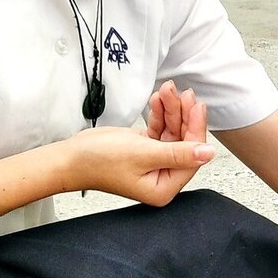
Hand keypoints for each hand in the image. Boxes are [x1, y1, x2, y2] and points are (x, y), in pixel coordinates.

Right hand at [68, 80, 212, 205]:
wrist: (70, 157)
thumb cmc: (98, 162)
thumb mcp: (143, 154)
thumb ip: (178, 153)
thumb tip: (208, 153)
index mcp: (164, 186)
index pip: (191, 156)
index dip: (195, 129)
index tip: (197, 107)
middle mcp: (161, 176)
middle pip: (184, 141)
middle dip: (183, 115)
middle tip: (184, 94)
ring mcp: (153, 162)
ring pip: (172, 132)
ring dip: (171, 110)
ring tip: (167, 90)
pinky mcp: (144, 149)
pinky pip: (159, 129)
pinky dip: (160, 114)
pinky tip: (158, 100)